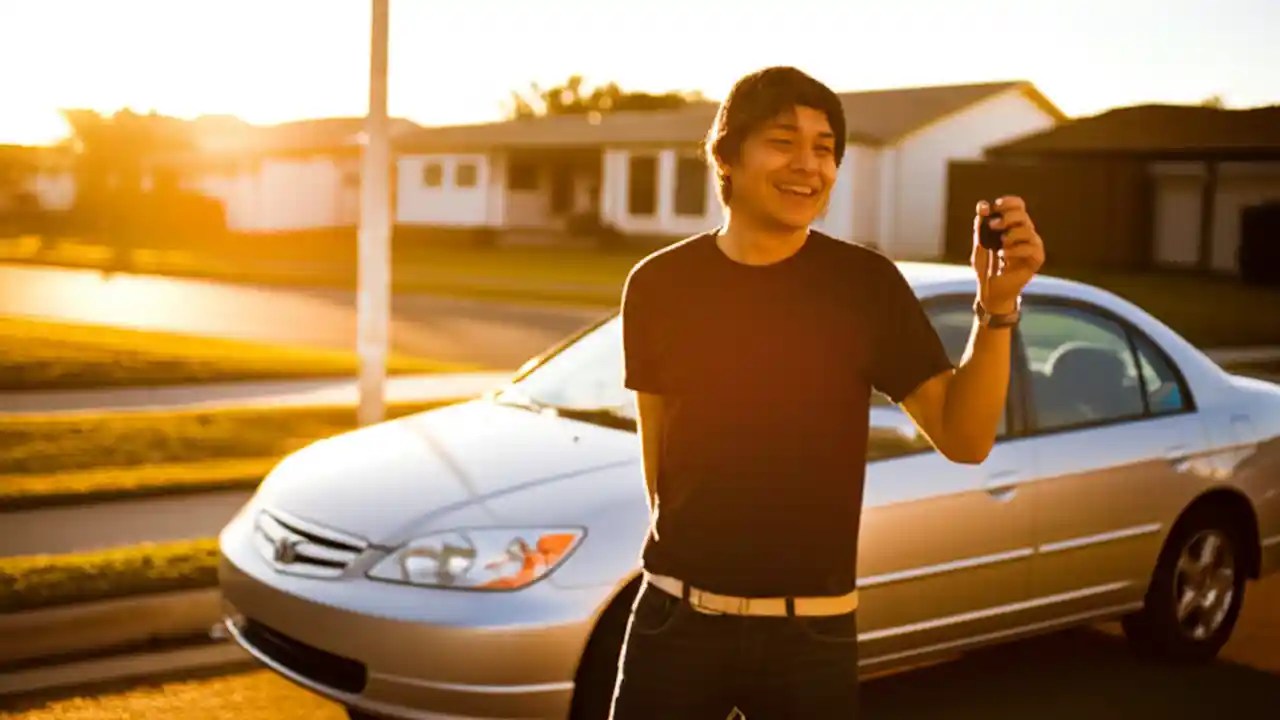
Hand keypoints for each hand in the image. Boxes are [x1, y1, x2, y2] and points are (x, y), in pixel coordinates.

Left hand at [972, 196, 1045, 313]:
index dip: (1008, 202)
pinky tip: (1003, 255)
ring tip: (999, 244)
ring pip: (1028, 230)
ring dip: (1011, 234)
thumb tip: (982, 205)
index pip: (1018, 205)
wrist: (991, 290)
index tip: (995, 206)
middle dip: (1007, 217)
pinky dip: (1015, 249)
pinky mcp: (1036, 259)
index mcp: (1013, 225)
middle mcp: (1025, 232)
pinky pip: (1031, 248)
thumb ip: (981, 226)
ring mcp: (1032, 245)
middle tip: (992, 226)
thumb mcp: (979, 244)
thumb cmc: (986, 266)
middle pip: (1022, 215)